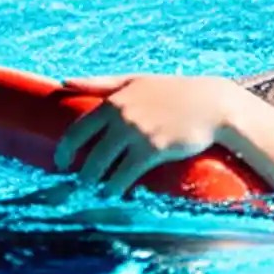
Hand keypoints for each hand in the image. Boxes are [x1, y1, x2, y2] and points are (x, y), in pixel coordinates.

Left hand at [54, 75, 242, 196]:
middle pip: (89, 153)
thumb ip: (99, 83)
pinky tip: (115, 193)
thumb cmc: (173, 92)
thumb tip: (64, 81)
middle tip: (81, 184)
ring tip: (97, 192)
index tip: (61, 163)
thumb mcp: (135, 80)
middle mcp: (121, 116)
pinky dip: (116, 187)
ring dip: (97, 184)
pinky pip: (125, 175)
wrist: (212, 104)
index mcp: (113, 100)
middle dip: (82, 174)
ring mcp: (137, 133)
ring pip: (104, 167)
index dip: (64, 151)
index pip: (77, 130)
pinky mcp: (153, 149)